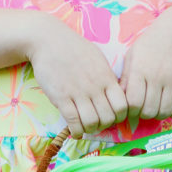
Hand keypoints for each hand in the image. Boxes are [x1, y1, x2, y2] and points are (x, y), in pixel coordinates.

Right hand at [28, 15, 127, 137]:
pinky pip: (73, 122)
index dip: (119, 116)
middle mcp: (94, 87)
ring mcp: (77, 93)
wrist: (48, 40)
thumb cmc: (75, 49)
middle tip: (97, 122)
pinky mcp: (61, 98)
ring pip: (91, 123)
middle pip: (108, 118)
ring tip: (86, 126)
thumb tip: (116, 94)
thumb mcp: (98, 59)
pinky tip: (75, 130)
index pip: (122, 106)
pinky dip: (76, 131)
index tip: (111, 115)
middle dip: (104, 125)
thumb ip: (108, 77)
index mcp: (106, 77)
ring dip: (90, 129)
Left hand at [120, 4, 171, 121]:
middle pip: (149, 111)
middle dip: (146, 114)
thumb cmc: (153, 42)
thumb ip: (126, 77)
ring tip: (158, 107)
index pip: (133, 103)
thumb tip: (119, 98)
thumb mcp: (134, 54)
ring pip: (165, 112)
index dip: (132, 110)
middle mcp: (156, 75)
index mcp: (140, 69)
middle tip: (147, 108)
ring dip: (160, 114)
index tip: (134, 107)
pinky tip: (171, 106)